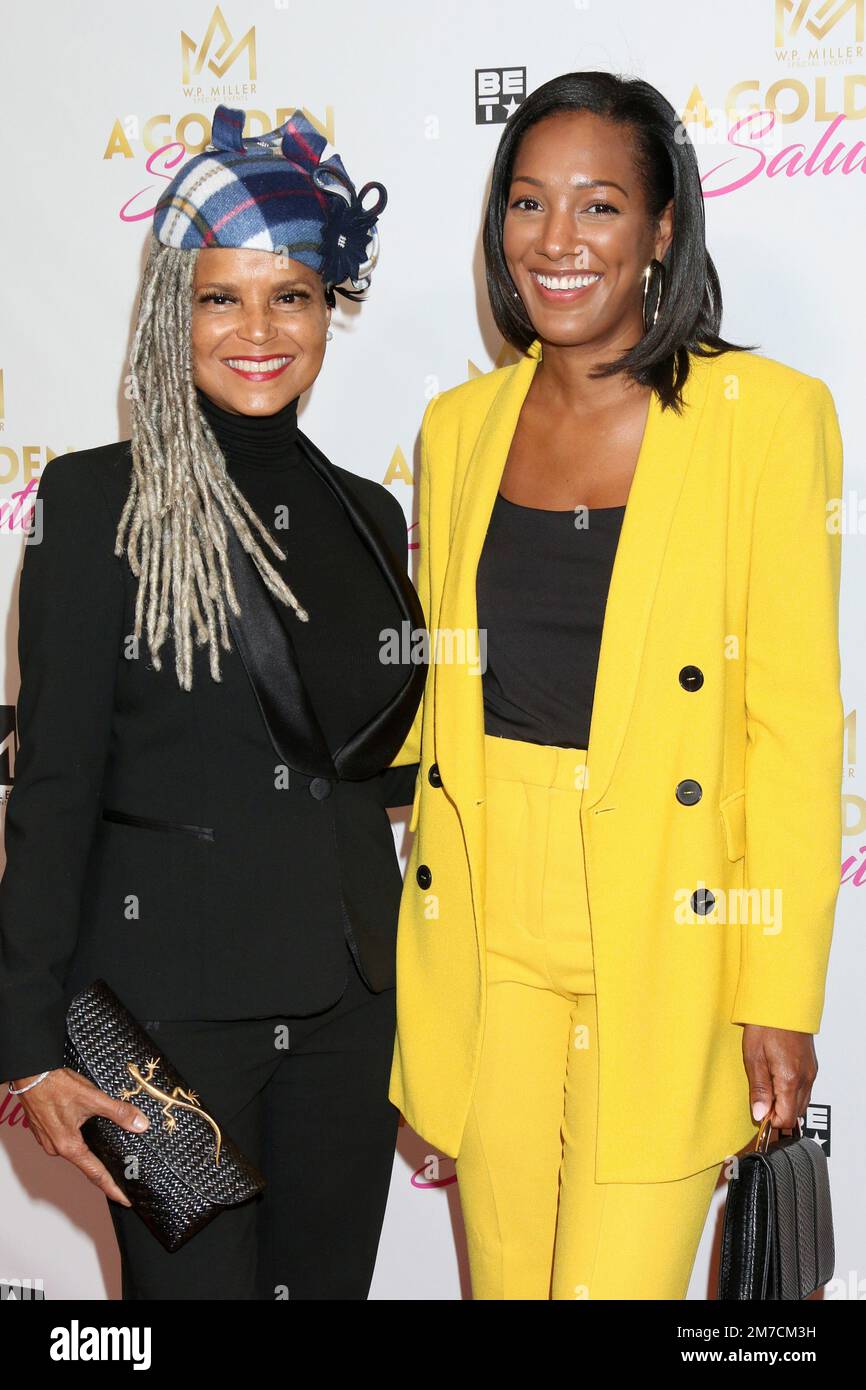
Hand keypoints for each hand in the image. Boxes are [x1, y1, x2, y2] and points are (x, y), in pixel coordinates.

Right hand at [11, 1068, 149, 1206]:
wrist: (31, 1073)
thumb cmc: (56, 1085)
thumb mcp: (93, 1098)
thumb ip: (118, 1112)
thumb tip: (140, 1124)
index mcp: (69, 1146)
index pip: (96, 1174)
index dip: (112, 1188)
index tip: (125, 1200)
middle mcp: (56, 1148)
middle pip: (85, 1163)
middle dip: (103, 1169)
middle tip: (123, 1175)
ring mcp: (48, 1141)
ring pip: (75, 1151)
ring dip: (90, 1151)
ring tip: (109, 1154)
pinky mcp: (45, 1131)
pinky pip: (66, 1141)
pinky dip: (79, 1141)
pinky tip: (88, 1133)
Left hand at [741, 1025, 816, 1130]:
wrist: (782, 1003)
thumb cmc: (766, 1025)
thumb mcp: (753, 1058)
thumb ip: (758, 1089)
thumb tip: (760, 1114)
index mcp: (790, 1079)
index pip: (785, 1118)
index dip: (770, 1121)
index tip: (758, 1113)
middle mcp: (805, 1078)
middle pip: (795, 1114)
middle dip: (778, 1113)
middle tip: (760, 1100)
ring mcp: (810, 1073)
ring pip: (801, 1103)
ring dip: (785, 1103)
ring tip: (767, 1089)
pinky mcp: (811, 1067)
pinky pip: (804, 1090)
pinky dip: (791, 1093)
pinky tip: (777, 1081)